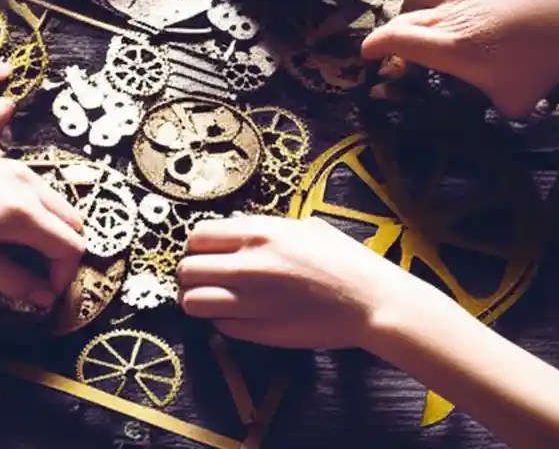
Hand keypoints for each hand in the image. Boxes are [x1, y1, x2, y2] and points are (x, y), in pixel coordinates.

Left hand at [0, 148, 84, 305]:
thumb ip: (12, 280)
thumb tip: (45, 299)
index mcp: (23, 214)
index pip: (71, 246)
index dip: (65, 274)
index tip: (46, 291)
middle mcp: (30, 187)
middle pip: (75, 224)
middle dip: (65, 253)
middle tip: (42, 274)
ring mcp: (22, 170)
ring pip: (61, 205)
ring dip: (56, 231)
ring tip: (28, 253)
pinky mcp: (10, 163)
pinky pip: (44, 191)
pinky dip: (44, 212)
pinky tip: (14, 227)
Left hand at [177, 215, 450, 349]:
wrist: (371, 302)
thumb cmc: (345, 260)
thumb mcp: (305, 227)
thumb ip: (265, 229)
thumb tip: (236, 232)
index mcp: (259, 233)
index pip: (197, 237)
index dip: (199, 246)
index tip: (209, 252)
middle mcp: (247, 265)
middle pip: (187, 270)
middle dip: (192, 274)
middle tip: (207, 278)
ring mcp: (250, 301)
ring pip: (192, 302)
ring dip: (198, 299)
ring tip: (214, 298)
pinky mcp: (258, 331)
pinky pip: (218, 326)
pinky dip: (222, 321)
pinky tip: (240, 315)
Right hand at [360, 0, 558, 117]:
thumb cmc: (546, 57)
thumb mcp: (518, 101)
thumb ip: (493, 107)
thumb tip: (493, 107)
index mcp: (449, 47)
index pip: (393, 39)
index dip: (373, 48)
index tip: (367, 57)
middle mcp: (449, 16)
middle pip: (402, 18)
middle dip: (391, 37)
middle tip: (397, 56)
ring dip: (412, 16)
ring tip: (424, 34)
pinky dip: (441, 6)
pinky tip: (464, 19)